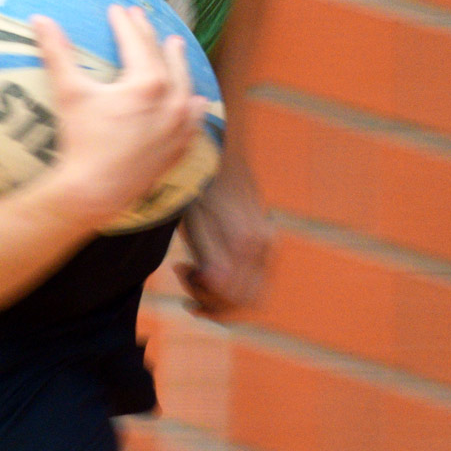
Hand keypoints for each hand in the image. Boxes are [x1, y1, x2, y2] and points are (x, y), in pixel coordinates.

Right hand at [32, 7, 207, 230]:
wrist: (95, 191)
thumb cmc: (82, 139)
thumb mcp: (69, 92)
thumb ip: (57, 52)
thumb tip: (39, 18)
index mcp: (148, 83)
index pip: (137, 42)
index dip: (125, 23)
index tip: (117, 9)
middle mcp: (172, 102)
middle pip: (165, 59)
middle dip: (151, 37)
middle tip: (142, 19)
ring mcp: (178, 128)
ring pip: (185, 87)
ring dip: (180, 66)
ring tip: (176, 48)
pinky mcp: (177, 149)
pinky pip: (192, 122)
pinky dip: (192, 108)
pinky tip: (195, 102)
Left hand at [175, 146, 272, 320]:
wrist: (216, 150)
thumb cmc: (199, 183)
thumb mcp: (195, 217)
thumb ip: (209, 252)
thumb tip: (218, 285)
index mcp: (249, 245)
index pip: (236, 299)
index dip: (206, 298)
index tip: (182, 271)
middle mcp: (265, 247)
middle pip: (246, 300)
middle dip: (213, 298)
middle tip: (185, 273)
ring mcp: (268, 243)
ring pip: (250, 290)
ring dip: (219, 289)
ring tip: (191, 266)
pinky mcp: (264, 238)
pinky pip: (252, 274)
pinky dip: (229, 276)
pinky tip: (204, 260)